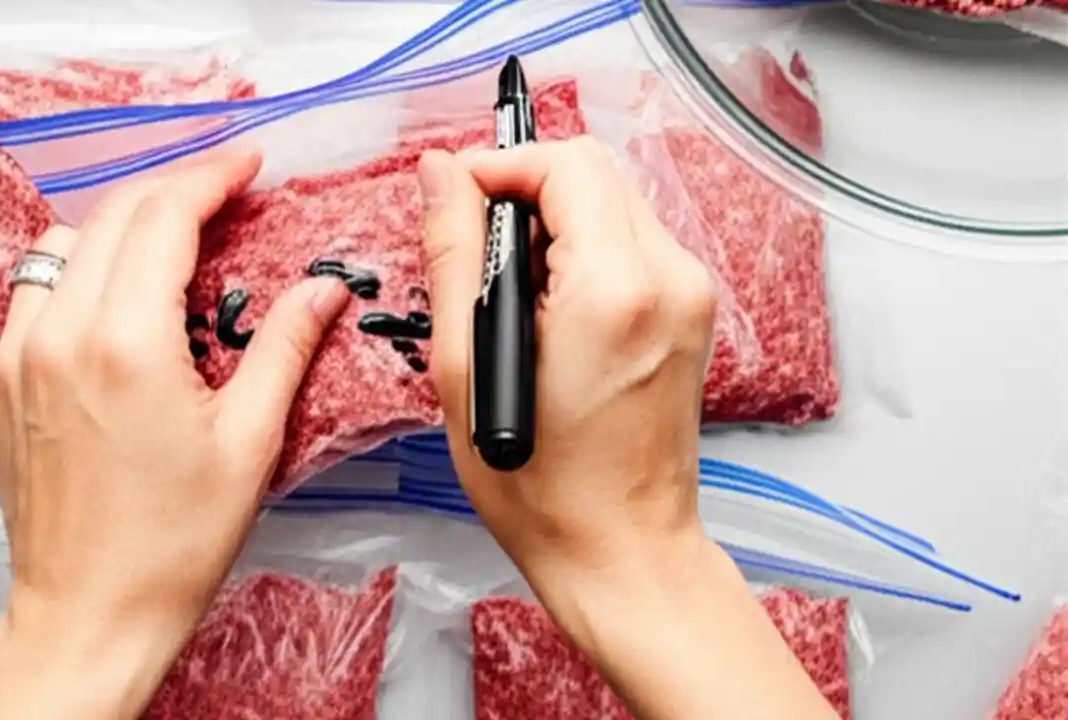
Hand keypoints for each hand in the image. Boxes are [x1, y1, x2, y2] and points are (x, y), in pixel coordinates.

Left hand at [0, 153, 351, 718]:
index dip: (212, 176)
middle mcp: (60, 335)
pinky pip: (35, 288)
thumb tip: (322, 290)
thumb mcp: (249, 442)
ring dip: (123, 223)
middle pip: (114, 215)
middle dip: (174, 189)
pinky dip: (79, 266)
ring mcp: (20, 354)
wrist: (89, 612)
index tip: (247, 161)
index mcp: (126, 344)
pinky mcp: (1, 379)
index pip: (164, 217)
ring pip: (66, 242)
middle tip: (226, 192)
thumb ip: (285, 348)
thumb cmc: (169, 544)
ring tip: (175, 239)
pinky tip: (118, 294)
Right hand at [419, 137, 716, 590]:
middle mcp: (668, 278)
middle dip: (523, 192)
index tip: (454, 200)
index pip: (562, 165)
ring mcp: (690, 295)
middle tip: (475, 252)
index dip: (497, 169)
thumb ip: (454, 256)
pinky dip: (583, 254)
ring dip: (552, 225)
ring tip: (512, 298)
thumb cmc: (543, 487)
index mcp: (613, 288)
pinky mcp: (690, 314)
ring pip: (612, 203)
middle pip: (592, 172)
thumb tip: (440, 177)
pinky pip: (631, 244)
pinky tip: (549, 315)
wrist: (622, 551)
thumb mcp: (467, 370)